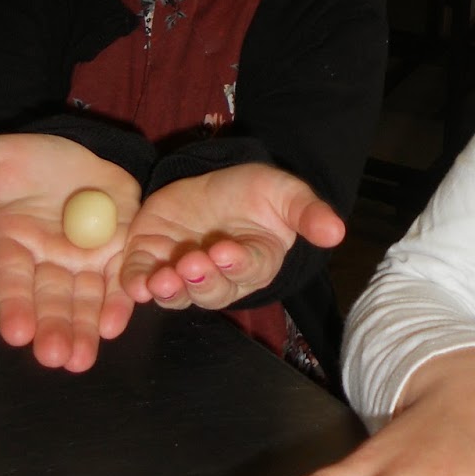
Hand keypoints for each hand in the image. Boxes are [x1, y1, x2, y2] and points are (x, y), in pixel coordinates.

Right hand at [0, 134, 140, 371]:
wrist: (79, 155)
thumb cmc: (29, 161)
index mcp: (11, 244)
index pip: (10, 279)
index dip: (12, 304)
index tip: (15, 334)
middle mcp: (45, 261)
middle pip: (47, 299)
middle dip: (51, 327)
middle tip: (54, 357)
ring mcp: (81, 261)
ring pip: (81, 300)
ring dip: (82, 330)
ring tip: (80, 358)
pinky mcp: (115, 253)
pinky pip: (116, 282)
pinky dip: (117, 304)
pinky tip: (114, 326)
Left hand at [119, 162, 343, 311]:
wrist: (216, 182)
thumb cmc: (256, 192)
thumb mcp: (287, 193)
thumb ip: (308, 213)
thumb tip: (338, 232)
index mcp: (254, 263)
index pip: (247, 269)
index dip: (237, 264)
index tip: (228, 252)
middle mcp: (219, 277)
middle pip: (210, 290)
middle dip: (201, 279)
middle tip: (192, 262)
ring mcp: (182, 271)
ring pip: (176, 293)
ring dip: (169, 290)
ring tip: (162, 279)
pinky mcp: (151, 259)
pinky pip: (141, 280)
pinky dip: (136, 285)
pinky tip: (135, 284)